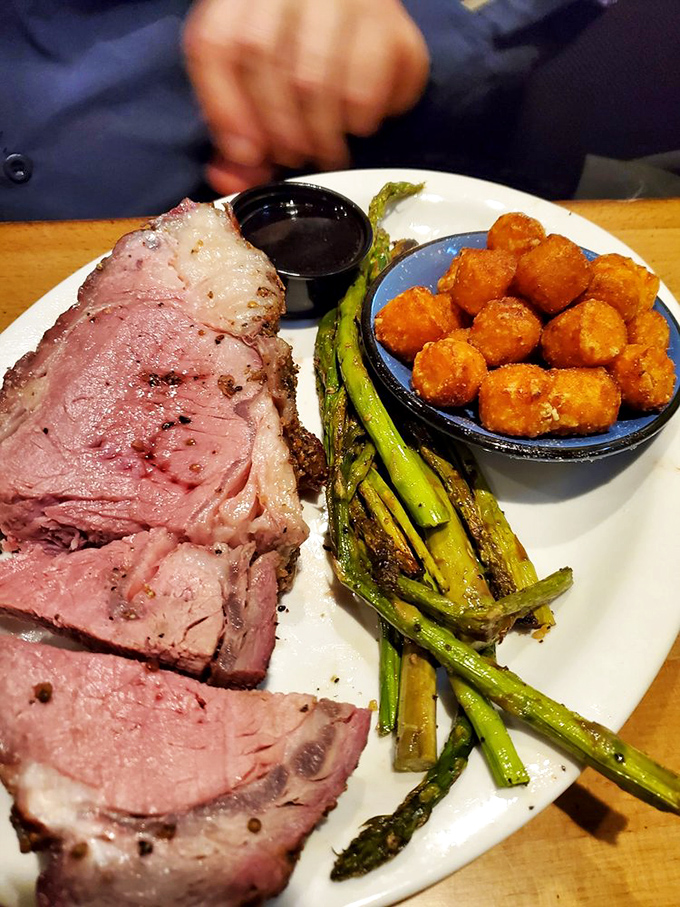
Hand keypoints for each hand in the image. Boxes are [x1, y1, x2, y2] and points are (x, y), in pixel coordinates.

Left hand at [183, 0, 428, 190]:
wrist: (353, 6)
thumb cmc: (296, 47)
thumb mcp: (254, 78)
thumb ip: (235, 129)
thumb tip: (228, 178)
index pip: (217, 46)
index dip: (228, 109)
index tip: (247, 152)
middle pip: (264, 59)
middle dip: (276, 127)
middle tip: (294, 156)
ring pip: (315, 79)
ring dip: (318, 134)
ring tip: (325, 151)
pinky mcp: (387, 18)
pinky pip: (366, 84)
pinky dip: (359, 119)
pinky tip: (357, 123)